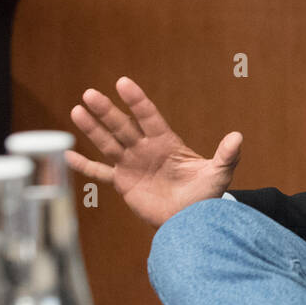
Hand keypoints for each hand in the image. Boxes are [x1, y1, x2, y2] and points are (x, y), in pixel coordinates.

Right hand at [64, 76, 242, 227]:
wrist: (191, 222)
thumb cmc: (206, 197)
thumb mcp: (218, 175)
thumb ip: (227, 156)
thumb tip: (238, 136)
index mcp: (167, 143)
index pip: (149, 116)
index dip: (136, 100)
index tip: (122, 83)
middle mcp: (146, 149)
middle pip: (123, 126)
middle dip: (106, 111)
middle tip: (89, 93)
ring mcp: (133, 164)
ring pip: (109, 143)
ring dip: (93, 129)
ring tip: (77, 110)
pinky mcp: (124, 183)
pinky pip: (100, 173)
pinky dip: (84, 166)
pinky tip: (67, 155)